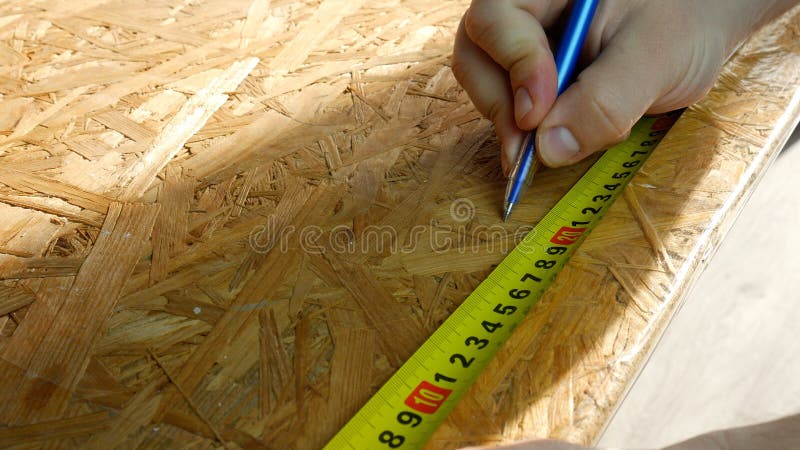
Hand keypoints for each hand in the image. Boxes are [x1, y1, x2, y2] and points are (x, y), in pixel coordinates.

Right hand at [452, 0, 797, 172]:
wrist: (704, 24)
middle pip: (477, 51)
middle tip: (527, 149)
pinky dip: (521, 132)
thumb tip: (549, 149)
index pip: (498, 16)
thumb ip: (606, 100)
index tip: (539, 113)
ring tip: (539, 154)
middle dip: (499, 102)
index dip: (513, 64)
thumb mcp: (656, 57)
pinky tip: (541, 151)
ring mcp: (527, 41)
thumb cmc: (687, 21)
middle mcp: (529, 9)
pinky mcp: (534, 74)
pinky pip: (509, 102)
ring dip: (508, 123)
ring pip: (486, 80)